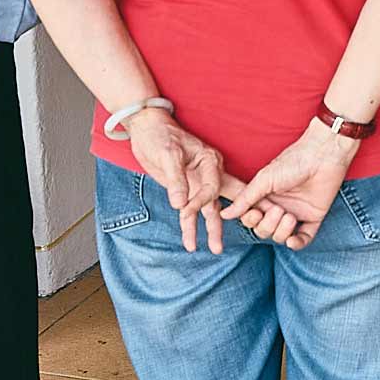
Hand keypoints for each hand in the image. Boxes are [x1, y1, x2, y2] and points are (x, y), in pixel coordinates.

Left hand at [123, 107, 231, 252]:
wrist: (147, 129)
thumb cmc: (160, 136)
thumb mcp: (167, 155)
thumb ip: (176, 180)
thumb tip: (180, 205)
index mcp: (210, 160)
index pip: (211, 187)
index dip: (199, 202)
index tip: (185, 212)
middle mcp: (210, 173)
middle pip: (223, 199)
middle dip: (228, 221)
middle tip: (231, 239)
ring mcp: (199, 183)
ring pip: (210, 209)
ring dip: (212, 229)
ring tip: (215, 249)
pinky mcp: (187, 190)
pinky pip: (191, 211)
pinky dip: (190, 226)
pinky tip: (191, 242)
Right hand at [225, 119, 358, 249]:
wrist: (323, 155)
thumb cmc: (292, 162)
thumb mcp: (264, 180)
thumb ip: (245, 198)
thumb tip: (223, 214)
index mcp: (264, 198)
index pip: (251, 219)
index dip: (251, 220)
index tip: (255, 212)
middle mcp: (278, 207)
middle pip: (264, 230)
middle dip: (268, 225)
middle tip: (277, 210)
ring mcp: (296, 213)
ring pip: (281, 236)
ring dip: (282, 231)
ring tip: (289, 216)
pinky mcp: (313, 217)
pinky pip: (304, 238)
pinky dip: (298, 243)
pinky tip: (293, 240)